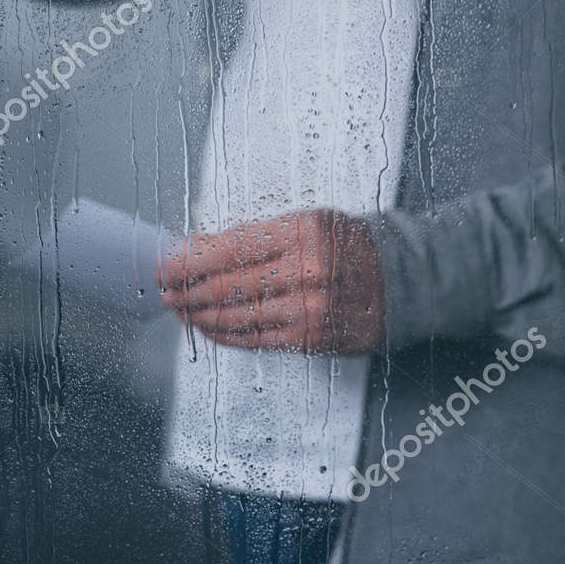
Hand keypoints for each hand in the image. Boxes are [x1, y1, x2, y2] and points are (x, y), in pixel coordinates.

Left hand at [162, 208, 384, 353]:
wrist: (399, 278)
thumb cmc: (346, 244)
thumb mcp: (303, 222)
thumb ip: (251, 235)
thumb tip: (196, 247)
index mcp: (303, 231)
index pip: (231, 247)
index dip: (190, 260)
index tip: (165, 265)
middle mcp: (309, 270)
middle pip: (230, 284)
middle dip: (189, 291)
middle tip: (166, 292)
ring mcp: (312, 308)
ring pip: (239, 317)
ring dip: (202, 317)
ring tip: (183, 311)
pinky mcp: (314, 338)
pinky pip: (258, 340)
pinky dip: (228, 336)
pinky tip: (212, 329)